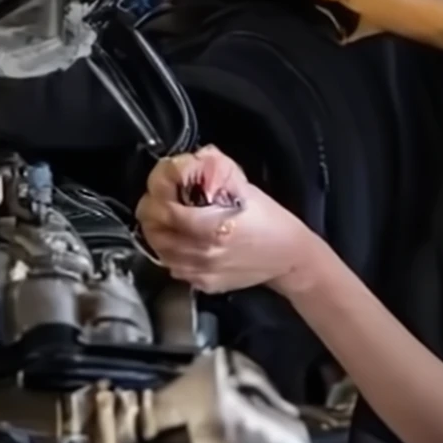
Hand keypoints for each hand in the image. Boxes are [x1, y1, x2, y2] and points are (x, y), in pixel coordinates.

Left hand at [135, 146, 320, 296]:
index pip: (166, 210)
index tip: (161, 182)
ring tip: (165, 219)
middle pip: (155, 231)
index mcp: (215, 226)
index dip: (158, 193)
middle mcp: (205, 252)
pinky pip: (173, 267)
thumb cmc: (271, 221)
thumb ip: (217, 173)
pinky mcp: (203, 284)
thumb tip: (195, 157)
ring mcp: (202, 271)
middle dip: (152, 211)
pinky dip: (169, 252)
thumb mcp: (246, 188)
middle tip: (157, 199)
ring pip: (159, 251)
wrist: (289, 257)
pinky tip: (180, 240)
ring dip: (157, 232)